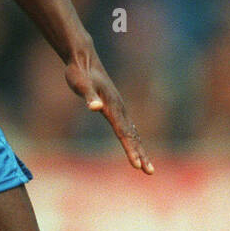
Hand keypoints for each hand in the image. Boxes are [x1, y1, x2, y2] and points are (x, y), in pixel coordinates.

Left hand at [65, 55, 154, 173]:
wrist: (83, 59)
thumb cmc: (79, 73)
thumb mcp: (80, 84)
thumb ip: (88, 96)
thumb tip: (95, 107)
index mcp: (112, 106)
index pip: (123, 133)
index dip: (130, 150)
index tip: (136, 165)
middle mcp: (119, 108)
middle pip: (132, 136)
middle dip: (141, 155)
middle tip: (150, 172)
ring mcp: (118, 108)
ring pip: (132, 133)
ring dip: (140, 150)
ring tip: (147, 167)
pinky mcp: (114, 106)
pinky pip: (128, 127)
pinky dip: (133, 140)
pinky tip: (136, 147)